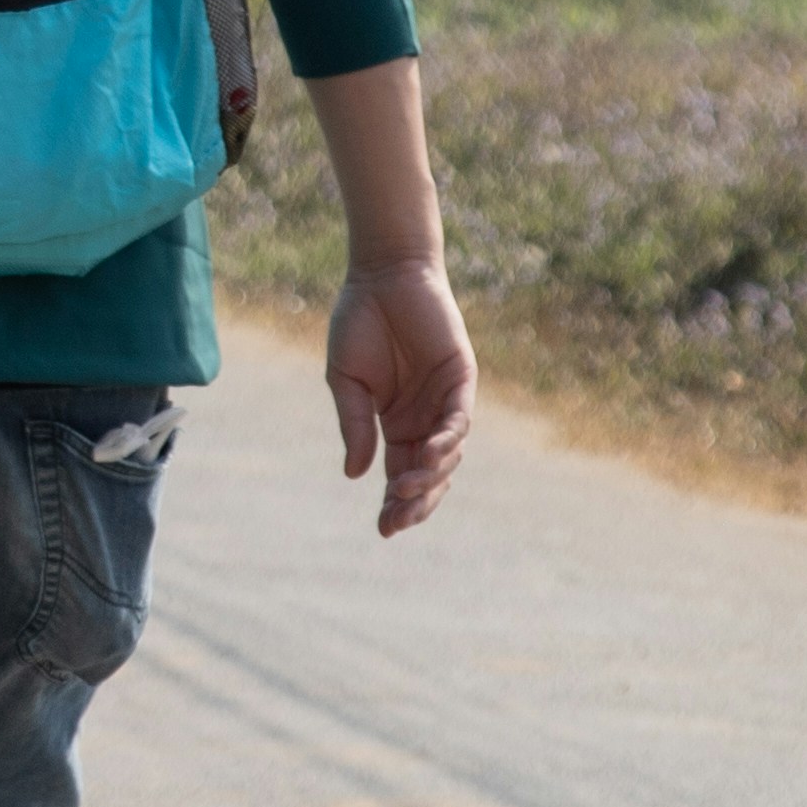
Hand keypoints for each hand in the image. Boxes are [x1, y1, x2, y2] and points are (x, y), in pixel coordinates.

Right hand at [325, 257, 476, 536]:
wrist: (381, 277)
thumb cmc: (359, 323)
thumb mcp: (346, 382)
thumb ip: (355, 425)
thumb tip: (356, 475)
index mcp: (396, 424)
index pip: (400, 474)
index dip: (395, 504)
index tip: (383, 529)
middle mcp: (425, 418)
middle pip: (429, 474)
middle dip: (417, 502)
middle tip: (398, 519)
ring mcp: (445, 400)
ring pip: (448, 453)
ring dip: (430, 475)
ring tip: (406, 488)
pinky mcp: (460, 378)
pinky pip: (460, 418)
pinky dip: (448, 439)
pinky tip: (429, 453)